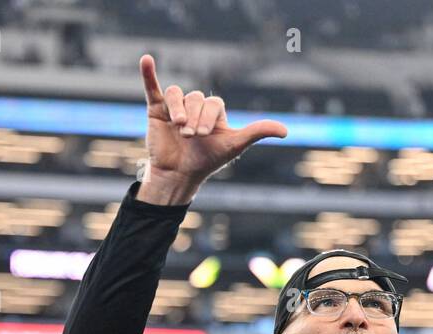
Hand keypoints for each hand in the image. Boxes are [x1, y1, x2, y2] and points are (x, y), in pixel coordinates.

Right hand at [137, 53, 287, 203]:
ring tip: (179, 127)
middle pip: (196, 98)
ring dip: (179, 110)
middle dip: (195, 119)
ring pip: (178, 95)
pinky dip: (148, 74)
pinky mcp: (157, 110)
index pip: (213, 103)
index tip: (205, 136)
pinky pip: (153, 88)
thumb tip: (286, 131)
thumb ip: (257, 132)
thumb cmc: (207, 160)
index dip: (209, 117)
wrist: (179, 174)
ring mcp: (175, 106)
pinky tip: (146, 60)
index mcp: (213, 111)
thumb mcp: (234, 145)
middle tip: (191, 138)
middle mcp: (194, 106)